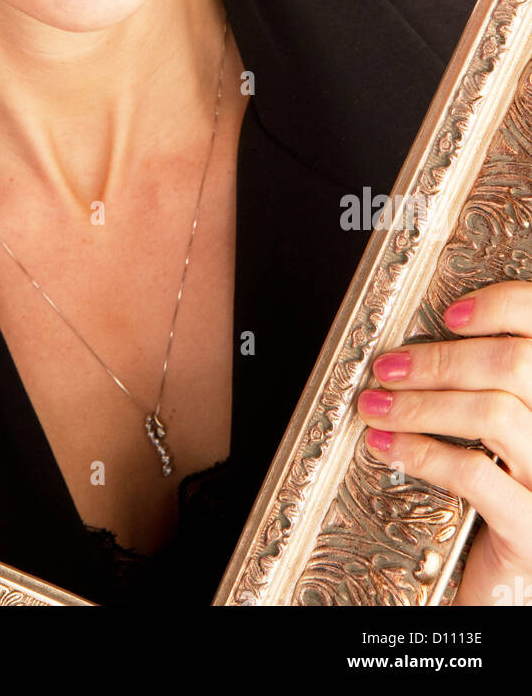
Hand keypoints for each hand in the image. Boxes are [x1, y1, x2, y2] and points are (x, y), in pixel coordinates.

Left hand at [356, 281, 531, 605]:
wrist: (509, 588)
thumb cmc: (503, 497)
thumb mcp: (505, 434)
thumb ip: (486, 382)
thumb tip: (424, 339)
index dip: (503, 306)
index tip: (450, 315)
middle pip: (517, 366)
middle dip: (440, 360)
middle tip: (389, 366)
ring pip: (495, 413)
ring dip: (423, 403)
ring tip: (377, 405)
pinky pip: (475, 475)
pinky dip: (421, 453)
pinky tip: (385, 447)